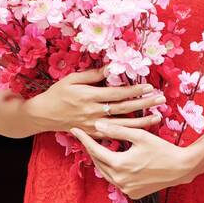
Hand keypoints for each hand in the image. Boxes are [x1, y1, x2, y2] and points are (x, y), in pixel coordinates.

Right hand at [26, 66, 164, 135]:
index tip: (149, 86)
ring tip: (158, 116)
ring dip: (142, 120)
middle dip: (144, 103)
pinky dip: (128, 133)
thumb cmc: (58, 93)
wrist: (43, 114)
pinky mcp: (93, 134)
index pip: (117, 93)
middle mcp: (94, 112)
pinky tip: (141, 131)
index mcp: (89, 96)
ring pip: (123, 124)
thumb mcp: (72, 79)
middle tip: (160, 99)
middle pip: (124, 108)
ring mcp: (94, 125)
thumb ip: (93, 74)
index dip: (134, 90)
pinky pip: (113, 134)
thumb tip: (111, 68)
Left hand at [69, 122, 193, 200]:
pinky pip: (117, 181)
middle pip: (98, 163)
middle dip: (92, 150)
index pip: (95, 151)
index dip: (84, 139)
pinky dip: (114, 171)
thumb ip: (117, 131)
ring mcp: (126, 189)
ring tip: (98, 148)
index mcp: (119, 165)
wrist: (181, 168)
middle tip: (86, 137)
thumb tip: (97, 125)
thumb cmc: (162, 149)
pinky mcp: (133, 194)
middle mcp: (120, 181)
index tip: (75, 130)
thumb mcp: (140, 136)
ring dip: (102, 161)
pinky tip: (115, 161)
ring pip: (107, 173)